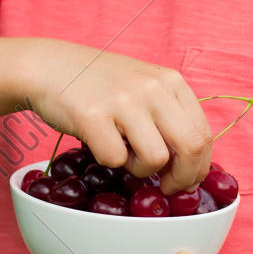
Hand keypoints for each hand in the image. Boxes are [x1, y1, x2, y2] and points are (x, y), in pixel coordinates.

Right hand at [19, 37, 212, 193]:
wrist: (49, 66)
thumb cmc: (98, 84)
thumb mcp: (143, 87)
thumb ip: (168, 116)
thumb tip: (189, 165)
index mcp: (171, 81)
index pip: (203, 134)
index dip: (199, 166)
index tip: (186, 180)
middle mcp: (153, 88)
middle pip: (191, 148)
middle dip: (182, 178)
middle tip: (166, 187)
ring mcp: (124, 101)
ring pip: (156, 159)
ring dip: (140, 170)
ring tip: (124, 155)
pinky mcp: (93, 116)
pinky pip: (115, 160)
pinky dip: (108, 162)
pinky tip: (99, 143)